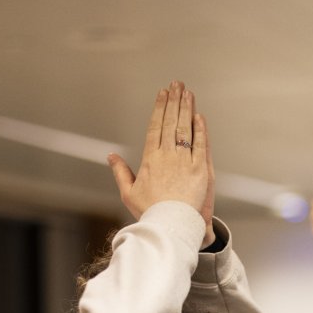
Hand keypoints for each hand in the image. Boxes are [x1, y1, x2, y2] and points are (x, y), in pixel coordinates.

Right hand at [107, 81, 214, 245]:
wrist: (172, 227)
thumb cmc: (151, 213)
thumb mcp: (129, 193)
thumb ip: (120, 172)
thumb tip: (110, 156)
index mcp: (150, 160)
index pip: (155, 127)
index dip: (159, 108)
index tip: (162, 94)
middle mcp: (167, 156)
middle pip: (170, 122)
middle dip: (174, 101)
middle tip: (177, 84)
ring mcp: (185, 161)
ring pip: (185, 129)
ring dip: (187, 109)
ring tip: (187, 92)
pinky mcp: (201, 169)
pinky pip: (201, 144)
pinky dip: (201, 129)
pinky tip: (199, 115)